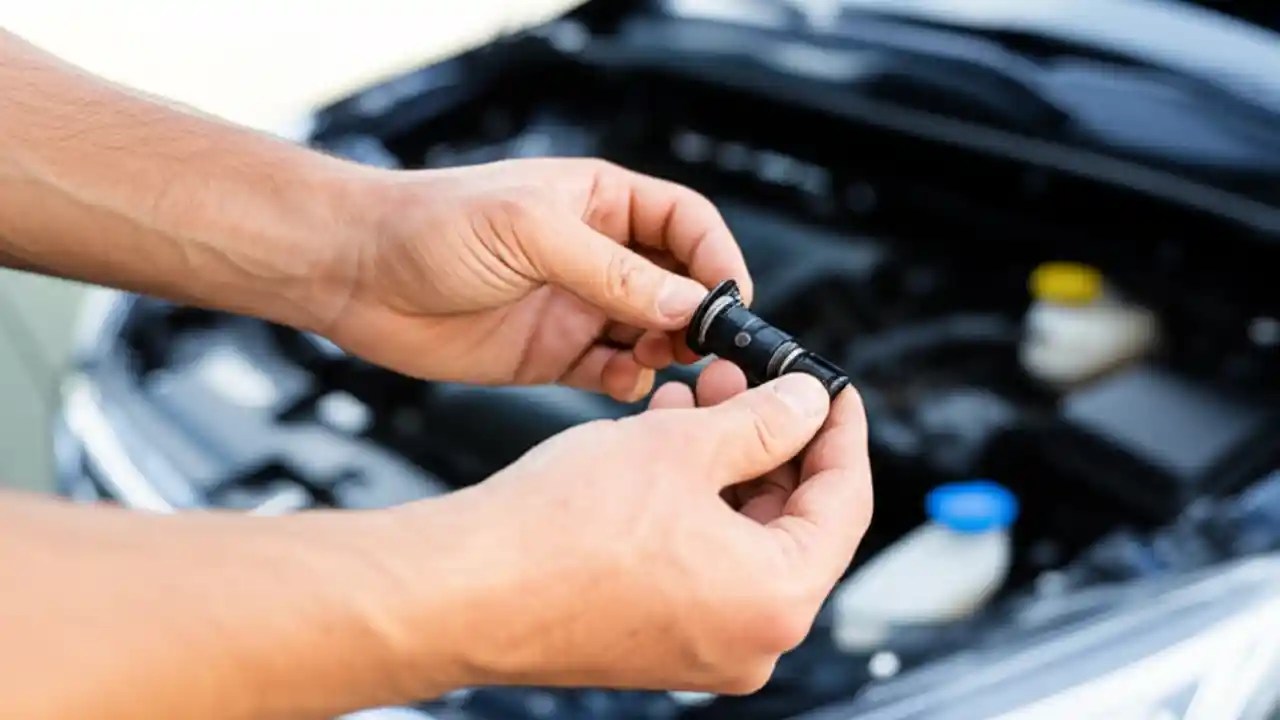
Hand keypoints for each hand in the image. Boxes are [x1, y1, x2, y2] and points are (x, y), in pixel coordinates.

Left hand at [322, 158, 750, 400]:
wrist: (355, 272)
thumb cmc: (430, 224)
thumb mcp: (532, 232)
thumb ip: (613, 270)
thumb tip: (686, 302)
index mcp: (599, 203)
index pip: (685, 224)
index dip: (716, 257)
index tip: (731, 298)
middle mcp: (595, 255)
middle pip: (677, 285)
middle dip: (698, 316)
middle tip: (704, 347)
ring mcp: (576, 307)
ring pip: (651, 335)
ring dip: (667, 353)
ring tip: (660, 364)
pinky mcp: (552, 355)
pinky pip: (611, 373)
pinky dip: (628, 384)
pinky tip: (622, 384)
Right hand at [419, 362, 871, 693]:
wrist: (466, 589)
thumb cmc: (558, 532)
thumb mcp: (683, 446)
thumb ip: (764, 421)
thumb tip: (806, 405)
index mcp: (775, 600)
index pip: (845, 502)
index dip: (840, 432)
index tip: (830, 391)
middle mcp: (750, 640)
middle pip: (793, 521)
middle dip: (771, 440)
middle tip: (746, 382)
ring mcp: (703, 647)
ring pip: (742, 537)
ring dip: (727, 464)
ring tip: (696, 399)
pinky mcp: (659, 640)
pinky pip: (702, 561)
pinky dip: (695, 503)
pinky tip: (666, 446)